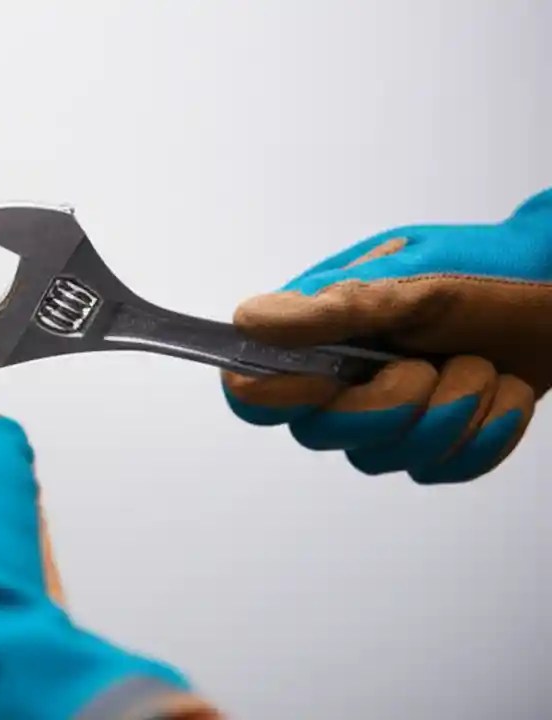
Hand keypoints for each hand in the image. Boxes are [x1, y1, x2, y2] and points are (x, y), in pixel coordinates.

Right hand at [224, 188, 551, 483]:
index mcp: (319, 330)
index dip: (277, 398)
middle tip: (429, 365)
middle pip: (318, 433)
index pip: (253, 385)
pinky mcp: (430, 439)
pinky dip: (484, 436)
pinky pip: (439, 471)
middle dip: (388, 407)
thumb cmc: (493, 274)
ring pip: (382, 459)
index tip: (328, 384)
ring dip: (449, 416)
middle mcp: (341, 374)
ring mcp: (384, 410)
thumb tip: (248, 320)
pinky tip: (502, 392)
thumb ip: (332, 310)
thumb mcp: (412, 284)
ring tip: (482, 366)